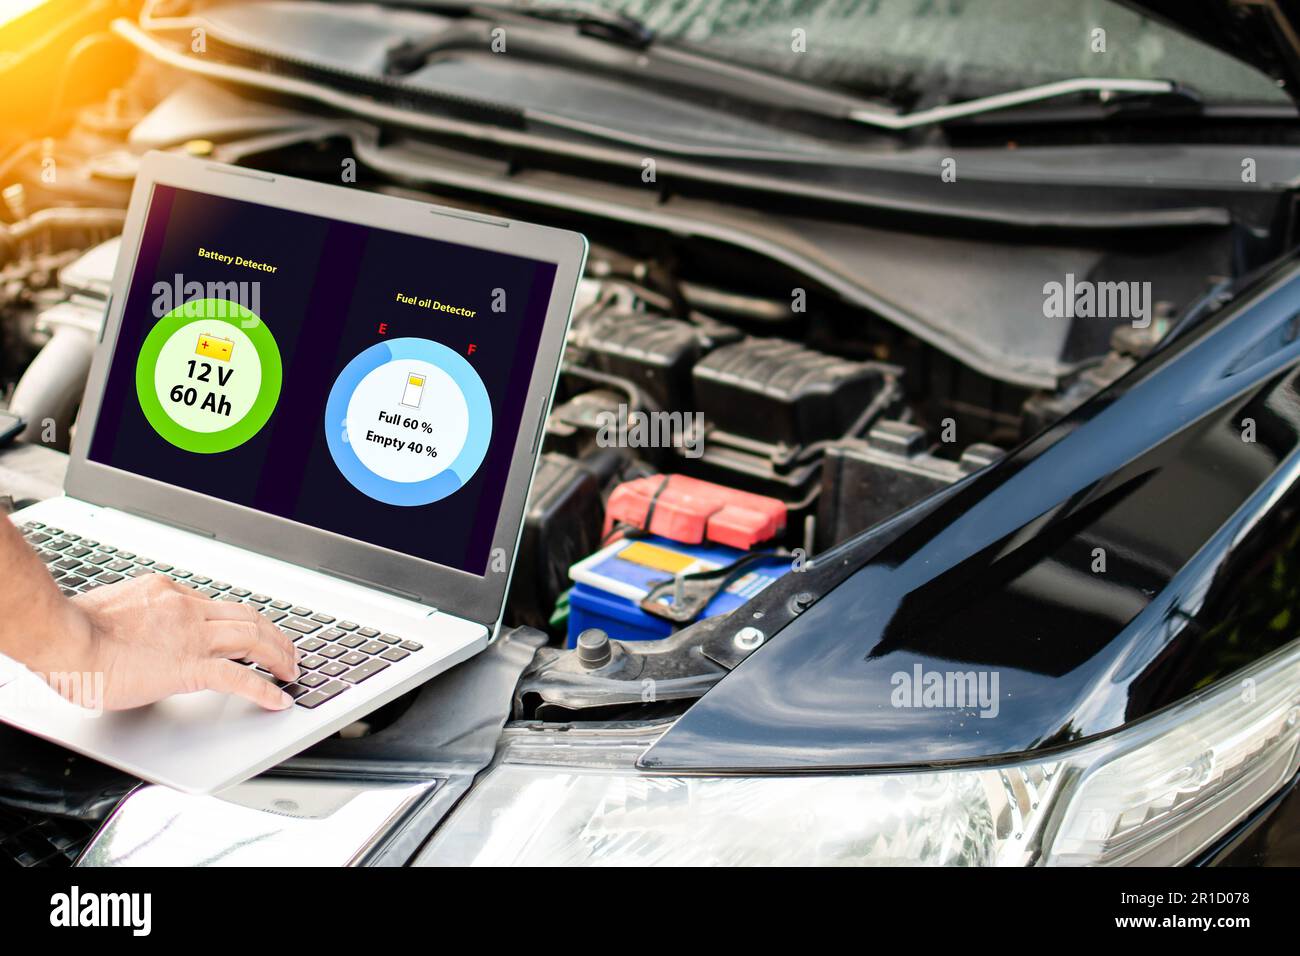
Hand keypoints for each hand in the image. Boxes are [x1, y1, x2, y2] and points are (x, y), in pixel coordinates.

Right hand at [48, 573, 300, 710]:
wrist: (64, 639)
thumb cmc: (72, 630)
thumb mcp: (110, 611)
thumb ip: (133, 619)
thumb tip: (131, 632)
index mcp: (167, 593)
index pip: (215, 606)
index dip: (238, 622)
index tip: (247, 633)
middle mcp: (187, 609)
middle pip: (246, 617)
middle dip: (272, 634)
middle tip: (285, 650)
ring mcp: (192, 636)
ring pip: (252, 639)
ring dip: (278, 656)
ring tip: (290, 671)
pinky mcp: (189, 666)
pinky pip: (239, 677)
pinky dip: (264, 688)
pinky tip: (277, 699)